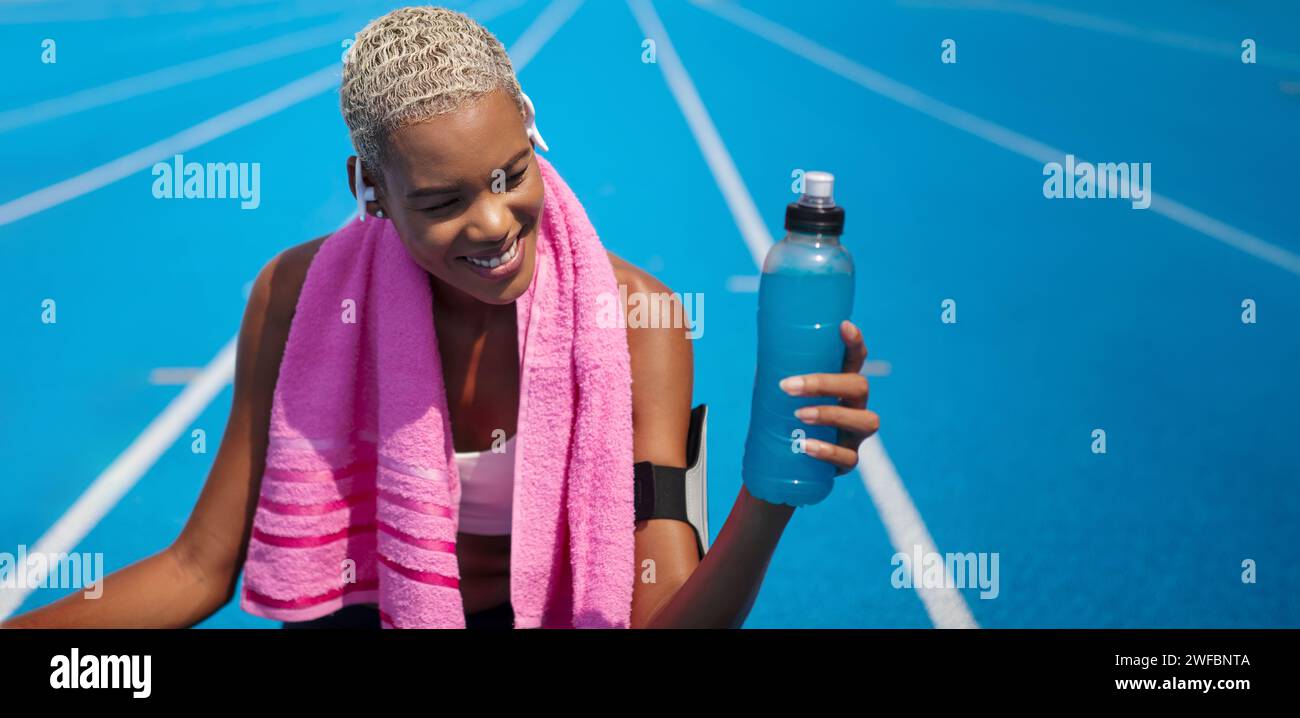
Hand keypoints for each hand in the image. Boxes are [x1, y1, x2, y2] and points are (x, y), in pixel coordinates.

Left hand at [779, 320, 880, 475]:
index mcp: (840, 386)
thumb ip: (773, 374)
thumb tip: (762, 351)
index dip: (854, 343)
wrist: (778, 464)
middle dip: (825, 384)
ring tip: (799, 415)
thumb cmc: (780, 420)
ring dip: (831, 415)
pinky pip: (848, 458)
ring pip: (866, 421)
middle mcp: (855, 407)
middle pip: (859, 387)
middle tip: (789, 386)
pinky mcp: (848, 461)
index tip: (843, 326)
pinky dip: (827, 450)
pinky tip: (806, 446)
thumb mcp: (775, 394)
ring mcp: (855, 436)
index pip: (855, 359)